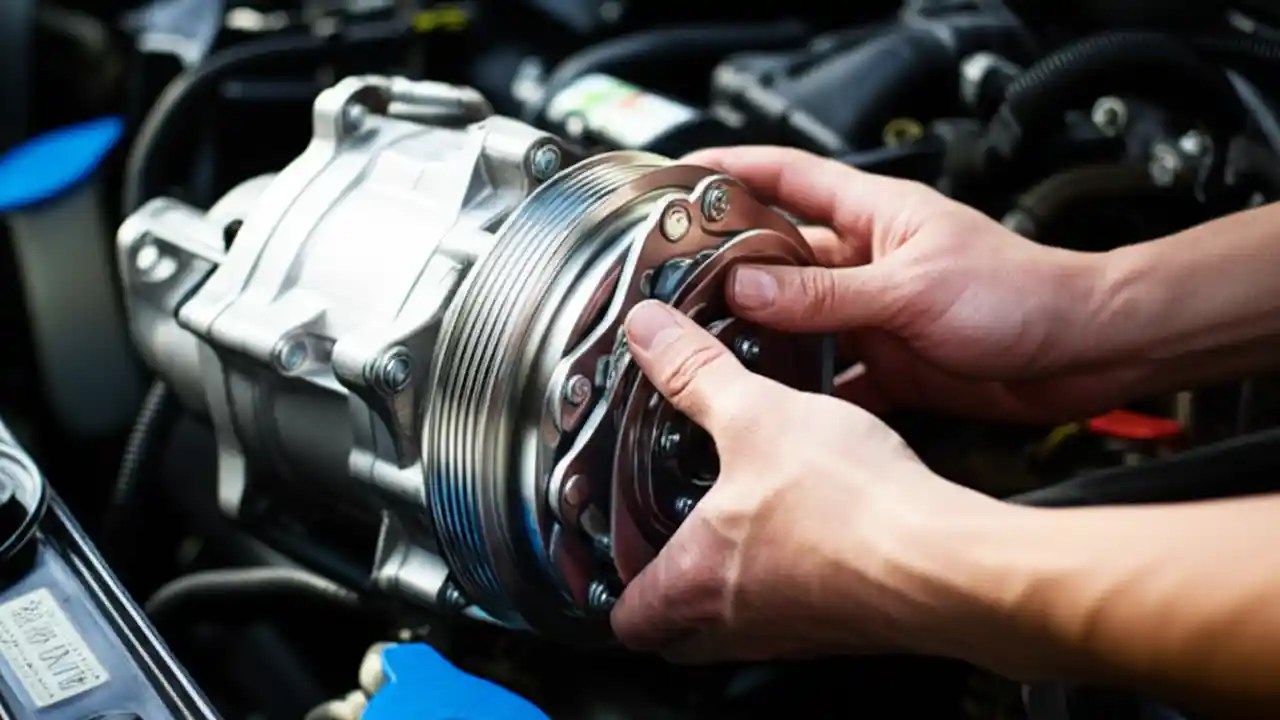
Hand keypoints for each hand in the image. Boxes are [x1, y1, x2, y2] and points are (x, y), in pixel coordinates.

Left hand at [609, 300, 1009, 662]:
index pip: (628, 620)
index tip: (615, 552)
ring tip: (737, 524)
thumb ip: (695, 373)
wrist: (947, 559)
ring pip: (737, 625)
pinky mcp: (845, 625)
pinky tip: (809, 526)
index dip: (612, 588)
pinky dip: (788, 578)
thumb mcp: (757, 414)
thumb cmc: (853, 505)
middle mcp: (740, 621)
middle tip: (667, 542)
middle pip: (677, 636)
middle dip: (665, 593)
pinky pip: (797, 613)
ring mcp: (796, 631)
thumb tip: (649, 334)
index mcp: (696, 581)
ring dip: (728, 583)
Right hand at [685, 146, 1147, 422]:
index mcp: (874, 216)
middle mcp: (867, 262)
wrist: (1082, 354)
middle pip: (781, 257)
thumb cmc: (1021, 294)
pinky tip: (779, 410)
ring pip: (800, 322)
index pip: (788, 178)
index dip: (733, 171)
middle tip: (679, 288)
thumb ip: (826, 295)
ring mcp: (876, 313)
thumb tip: (748, 288)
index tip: (683, 178)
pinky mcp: (892, 361)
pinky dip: (807, 395)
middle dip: (731, 269)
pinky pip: (834, 378)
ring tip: (714, 353)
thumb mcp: (911, 288)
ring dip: (765, 338)